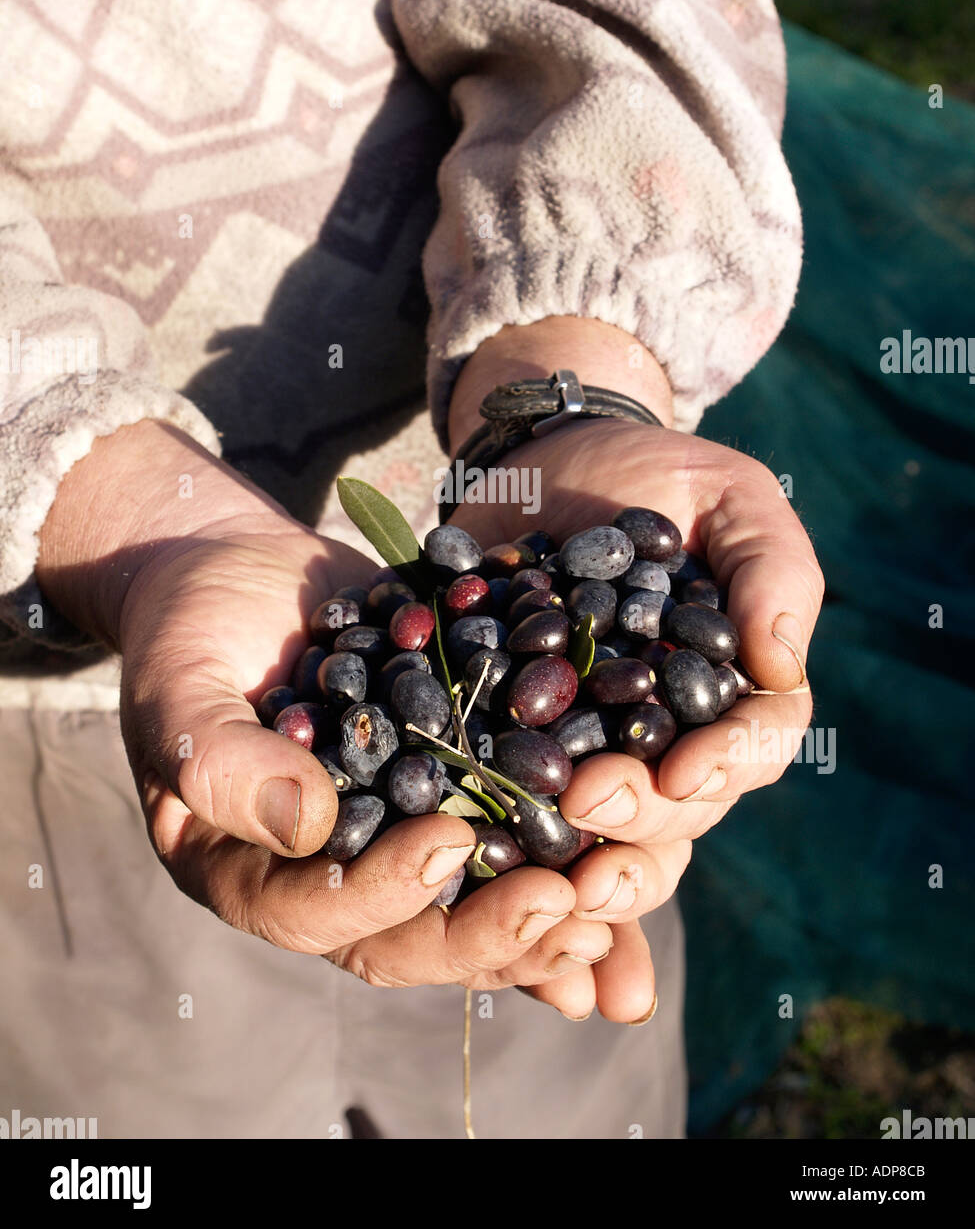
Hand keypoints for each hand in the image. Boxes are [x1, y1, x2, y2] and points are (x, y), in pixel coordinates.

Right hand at [37, 420, 617, 1009]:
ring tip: (615, 895)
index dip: (385, 892)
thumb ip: (221, 760)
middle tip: (564, 900)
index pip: (317, 913)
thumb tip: (305, 824)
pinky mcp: (452, 791)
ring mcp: (397, 838)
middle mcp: (333, 878)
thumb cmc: (187, 634)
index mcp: (253, 875)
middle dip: (492, 928)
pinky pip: (510, 837)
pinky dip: (567, 852)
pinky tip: (633, 852)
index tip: (448, 840)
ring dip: (549, 915)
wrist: (237, 576)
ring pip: (476, 904)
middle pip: (415, 936)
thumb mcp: (180, 688)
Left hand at [446, 320, 823, 1020]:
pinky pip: (517, 805)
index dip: (725, 766)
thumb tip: (780, 665)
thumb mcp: (728, 495)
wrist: (546, 460)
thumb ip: (770, 568)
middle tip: (588, 803)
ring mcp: (594, 748)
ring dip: (581, 858)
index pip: (754, 744)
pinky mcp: (517, 743)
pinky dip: (503, 837)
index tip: (681, 771)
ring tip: (547, 861)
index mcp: (733, 688)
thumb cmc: (655, 474)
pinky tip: (476, 850)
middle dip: (639, 817)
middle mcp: (671, 735)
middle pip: (678, 806)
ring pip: (605, 829)